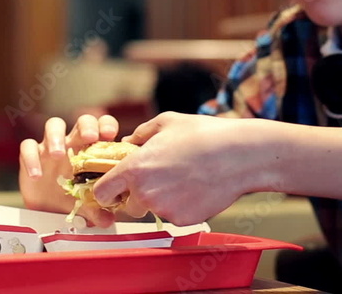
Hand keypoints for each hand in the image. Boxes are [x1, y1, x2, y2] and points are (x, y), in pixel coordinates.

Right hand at [19, 114, 119, 226]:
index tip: (110, 134)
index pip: (102, 126)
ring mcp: (51, 146)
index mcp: (91, 149)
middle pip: (82, 122)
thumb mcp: (85, 206)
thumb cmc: (71, 199)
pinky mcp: (31, 154)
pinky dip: (31, 159)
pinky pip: (28, 147)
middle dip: (87, 126)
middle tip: (90, 137)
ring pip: (53, 126)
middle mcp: (73, 143)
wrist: (47, 210)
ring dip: (56, 137)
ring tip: (58, 154)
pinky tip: (36, 175)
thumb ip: (97, 211)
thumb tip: (107, 220)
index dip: (106, 125)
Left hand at [92, 112, 263, 225]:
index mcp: (135, 169)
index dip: (105, 190)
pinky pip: (173, 216)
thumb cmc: (204, 135)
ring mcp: (164, 209)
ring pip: (152, 210)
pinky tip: (195, 187)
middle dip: (138, 194)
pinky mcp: (183, 220)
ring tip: (182, 178)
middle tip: (160, 177)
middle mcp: (145, 193)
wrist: (239, 155)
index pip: (102, 192)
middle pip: (128, 205)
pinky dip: (180, 205)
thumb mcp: (167, 122)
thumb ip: (141, 134)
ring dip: (160, 199)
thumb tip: (128, 141)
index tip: (114, 187)